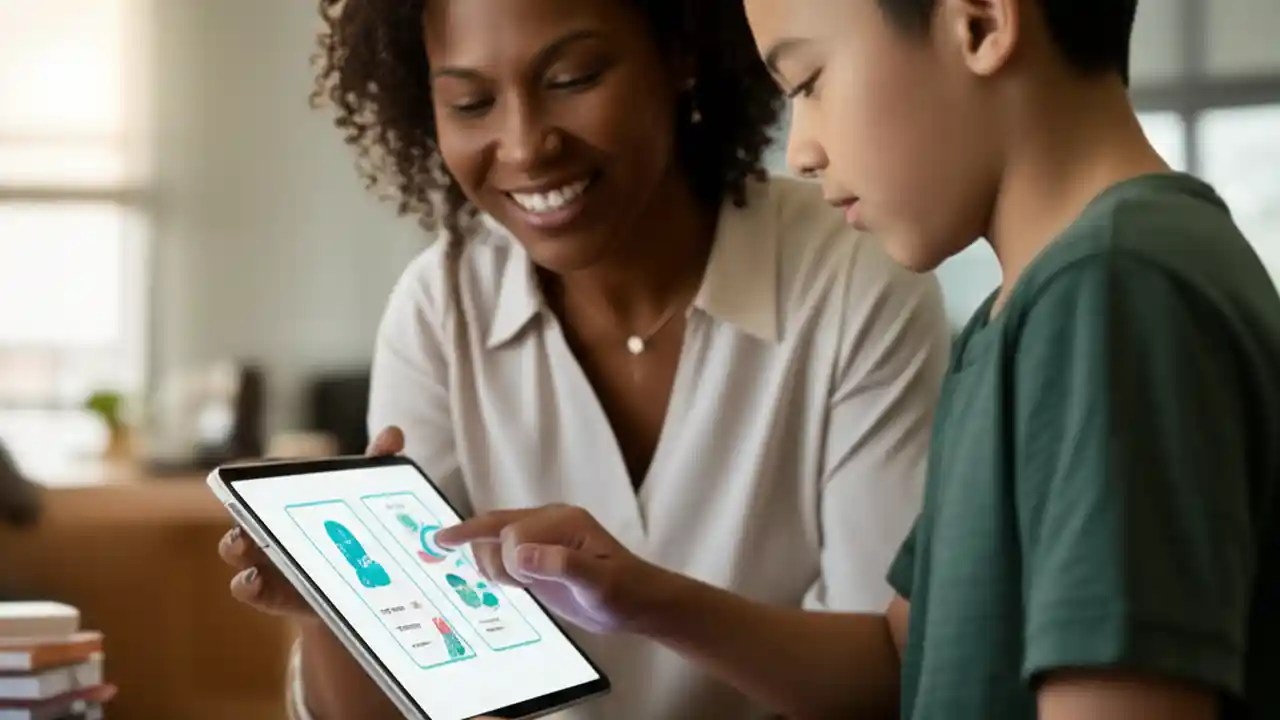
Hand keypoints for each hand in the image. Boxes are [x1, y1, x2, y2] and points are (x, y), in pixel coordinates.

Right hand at [218, 426, 405, 618]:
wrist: (362, 586)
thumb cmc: (354, 530)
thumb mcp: (368, 496)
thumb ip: (377, 465)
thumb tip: (393, 434)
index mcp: (285, 498)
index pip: (264, 479)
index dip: (256, 473)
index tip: (256, 469)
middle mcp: (269, 526)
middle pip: (243, 511)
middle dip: (239, 508)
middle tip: (245, 509)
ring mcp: (270, 561)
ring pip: (237, 550)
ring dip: (235, 546)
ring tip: (245, 543)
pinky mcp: (278, 596)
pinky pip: (254, 592)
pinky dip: (248, 587)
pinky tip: (254, 580)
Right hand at [435, 505, 669, 633]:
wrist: (638, 605)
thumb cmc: (624, 592)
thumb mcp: (598, 583)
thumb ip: (561, 565)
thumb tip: (520, 554)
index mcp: (563, 520)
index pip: (513, 532)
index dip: (510, 561)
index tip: (524, 583)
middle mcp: (548, 521)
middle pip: (494, 526)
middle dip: (493, 558)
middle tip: (521, 585)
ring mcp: (541, 537)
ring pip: (491, 537)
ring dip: (491, 563)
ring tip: (521, 586)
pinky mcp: (537, 554)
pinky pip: (498, 549)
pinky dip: (491, 564)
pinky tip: (509, 582)